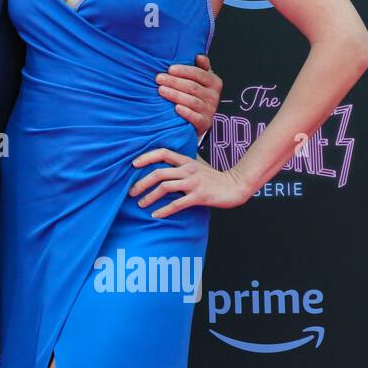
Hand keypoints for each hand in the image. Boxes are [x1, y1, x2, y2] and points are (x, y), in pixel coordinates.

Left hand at [129, 150, 251, 218]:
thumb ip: (182, 165)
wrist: (236, 186)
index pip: (163, 153)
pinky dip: (164, 210)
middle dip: (141, 183)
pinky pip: (177, 204)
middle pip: (158, 173)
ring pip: (165, 187)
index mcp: (186, 161)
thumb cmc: (214, 178)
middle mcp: (188, 170)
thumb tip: (163, 167)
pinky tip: (155, 215)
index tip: (133, 164)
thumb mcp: (197, 166)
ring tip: (141, 204)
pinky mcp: (199, 196)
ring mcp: (193, 183)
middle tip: (131, 192)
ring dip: (150, 197)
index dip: (146, 157)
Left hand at [155, 53, 221, 136]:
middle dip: (174, 82)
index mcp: (214, 83)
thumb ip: (201, 68)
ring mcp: (209, 110)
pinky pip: (195, 117)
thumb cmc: (197, 96)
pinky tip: (175, 108)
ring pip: (192, 101)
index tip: (170, 69)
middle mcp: (214, 96)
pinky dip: (185, 112)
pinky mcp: (204, 123)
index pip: (199, 74)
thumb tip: (199, 56)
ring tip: (161, 90)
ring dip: (175, 95)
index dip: (184, 71)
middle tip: (159, 78)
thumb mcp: (202, 80)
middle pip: (192, 87)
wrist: (199, 119)